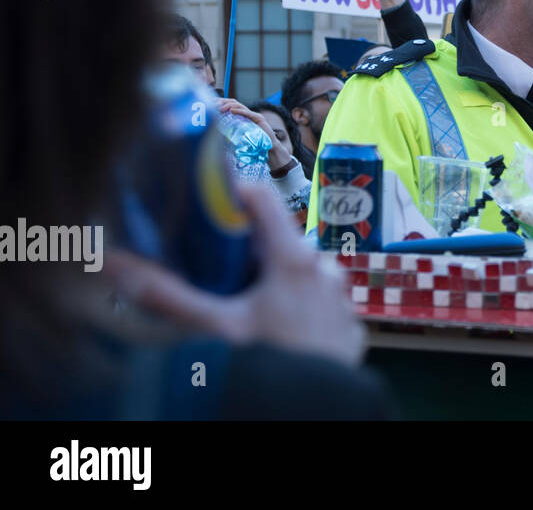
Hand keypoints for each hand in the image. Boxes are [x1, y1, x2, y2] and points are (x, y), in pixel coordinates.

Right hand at [104, 181, 365, 366]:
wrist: (314, 407)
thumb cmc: (268, 362)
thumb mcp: (213, 327)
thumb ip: (165, 295)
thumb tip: (115, 264)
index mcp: (294, 258)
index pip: (263, 197)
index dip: (232, 193)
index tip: (206, 204)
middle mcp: (325, 269)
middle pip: (279, 241)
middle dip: (247, 251)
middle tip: (214, 268)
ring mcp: (341, 297)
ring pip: (299, 274)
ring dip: (272, 282)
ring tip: (242, 305)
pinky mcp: (348, 325)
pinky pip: (317, 304)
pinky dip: (296, 309)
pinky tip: (275, 330)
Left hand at [217, 98, 292, 172]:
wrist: (268, 149)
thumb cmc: (253, 145)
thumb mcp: (238, 137)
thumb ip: (229, 134)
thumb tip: (214, 138)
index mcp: (241, 117)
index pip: (230, 106)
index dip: (220, 103)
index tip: (210, 104)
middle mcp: (247, 114)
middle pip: (233, 102)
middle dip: (222, 102)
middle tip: (213, 104)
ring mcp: (253, 115)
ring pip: (239, 105)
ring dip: (228, 105)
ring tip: (220, 109)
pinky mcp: (259, 118)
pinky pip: (247, 113)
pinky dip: (239, 111)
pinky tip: (231, 111)